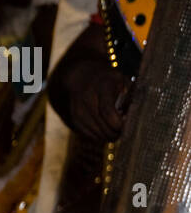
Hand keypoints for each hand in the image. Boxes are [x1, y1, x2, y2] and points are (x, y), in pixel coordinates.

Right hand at [49, 23, 126, 143]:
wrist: (81, 77)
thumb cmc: (109, 80)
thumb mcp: (123, 81)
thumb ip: (132, 96)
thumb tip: (138, 116)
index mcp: (102, 86)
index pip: (108, 112)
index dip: (119, 124)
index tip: (129, 125)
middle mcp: (86, 98)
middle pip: (103, 127)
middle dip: (117, 132)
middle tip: (126, 130)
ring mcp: (77, 110)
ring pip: (97, 134)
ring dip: (109, 135)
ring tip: (116, 127)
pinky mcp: (73, 119)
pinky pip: (90, 136)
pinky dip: (100, 136)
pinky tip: (106, 127)